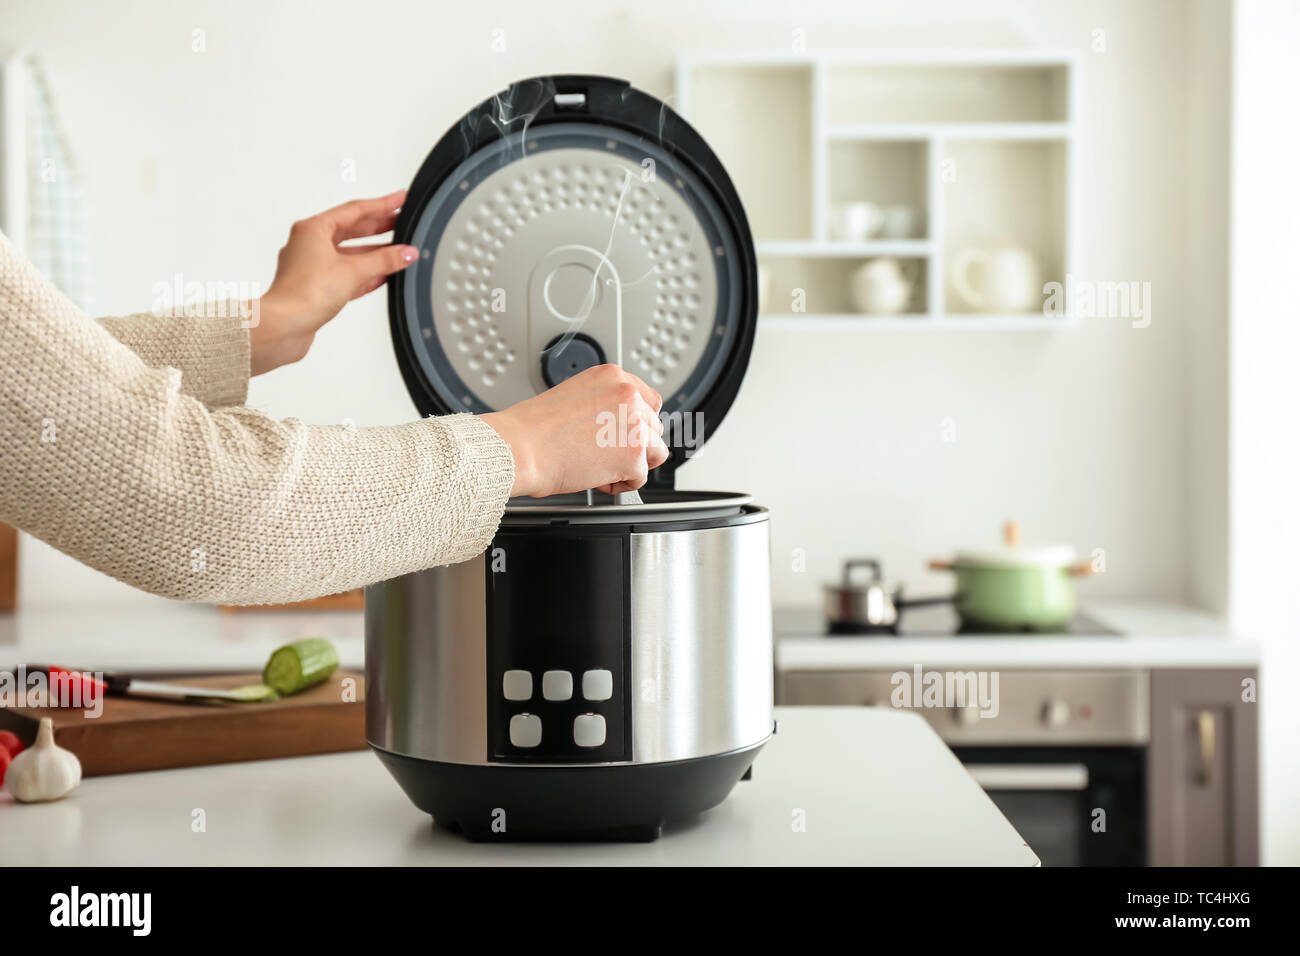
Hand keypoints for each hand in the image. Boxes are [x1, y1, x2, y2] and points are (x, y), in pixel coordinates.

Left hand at [248, 190, 416, 374]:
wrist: (283, 327)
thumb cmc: (302, 294)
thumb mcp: (352, 271)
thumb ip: (383, 261)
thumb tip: (405, 253)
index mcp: (312, 229)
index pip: (355, 210)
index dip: (381, 204)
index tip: (399, 199)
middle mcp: (309, 245)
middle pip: (351, 230)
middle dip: (379, 227)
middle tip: (401, 221)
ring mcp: (312, 267)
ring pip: (349, 254)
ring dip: (374, 253)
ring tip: (397, 250)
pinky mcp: (316, 289)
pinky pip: (346, 275)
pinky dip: (365, 273)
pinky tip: (381, 275)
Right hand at [481, 364, 669, 496]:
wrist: (519, 448)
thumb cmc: (534, 429)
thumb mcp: (576, 397)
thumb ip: (605, 404)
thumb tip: (619, 424)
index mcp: (612, 376)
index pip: (648, 400)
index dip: (636, 423)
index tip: (622, 434)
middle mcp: (628, 395)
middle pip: (654, 427)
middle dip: (634, 444)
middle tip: (605, 454)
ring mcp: (634, 424)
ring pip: (655, 452)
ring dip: (632, 463)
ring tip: (602, 466)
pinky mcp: (634, 454)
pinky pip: (641, 477)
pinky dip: (622, 484)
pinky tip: (598, 478)